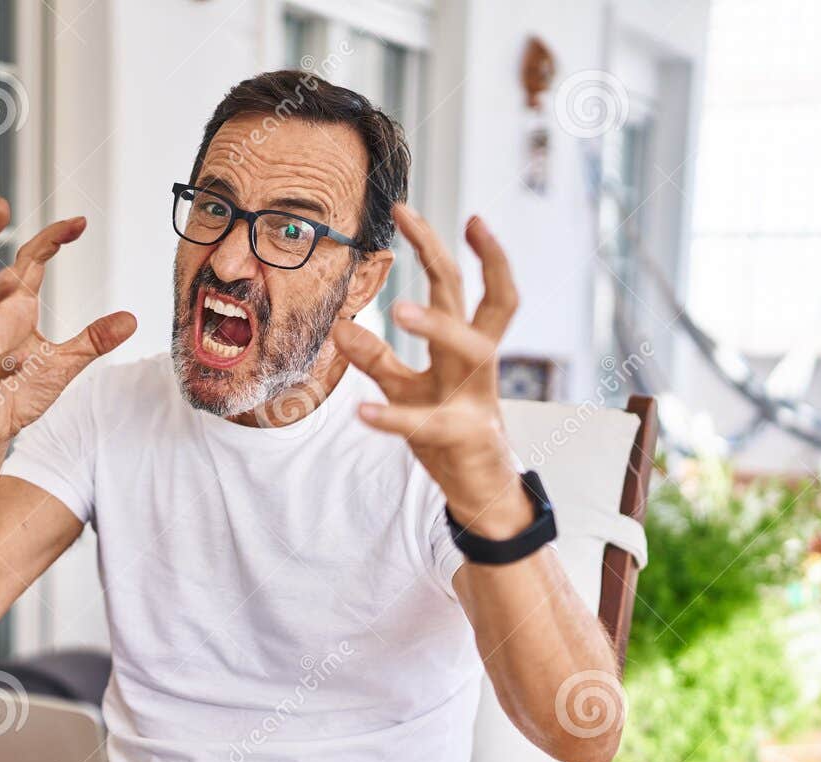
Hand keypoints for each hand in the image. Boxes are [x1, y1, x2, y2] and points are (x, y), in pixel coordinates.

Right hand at [0, 198, 135, 458]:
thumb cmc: (17, 392)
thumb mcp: (65, 363)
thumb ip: (94, 340)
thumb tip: (131, 318)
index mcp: (13, 308)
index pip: (28, 260)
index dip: (52, 238)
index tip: (81, 221)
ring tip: (15, 277)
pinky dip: (4, 363)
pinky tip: (22, 359)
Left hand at [331, 206, 529, 537]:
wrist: (480, 491)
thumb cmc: (446, 429)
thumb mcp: (406, 387)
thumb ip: (376, 357)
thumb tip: (340, 324)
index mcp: (466, 346)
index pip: (465, 287)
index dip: (457, 248)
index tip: (425, 212)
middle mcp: (478, 364)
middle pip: (478, 298)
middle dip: (447, 256)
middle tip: (408, 217)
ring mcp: (476, 399)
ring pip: (471, 350)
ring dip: (436, 326)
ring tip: (395, 309)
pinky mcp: (462, 437)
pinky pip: (427, 423)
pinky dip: (394, 417)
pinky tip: (361, 412)